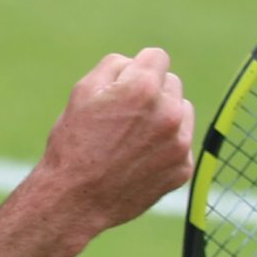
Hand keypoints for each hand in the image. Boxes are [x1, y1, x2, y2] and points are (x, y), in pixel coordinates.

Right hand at [34, 49, 194, 233]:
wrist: (75, 200)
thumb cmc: (74, 144)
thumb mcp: (82, 92)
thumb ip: (114, 65)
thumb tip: (136, 63)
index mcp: (143, 88)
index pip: (157, 57)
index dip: (137, 67)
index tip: (125, 84)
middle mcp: (169, 113)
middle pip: (171, 83)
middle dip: (151, 92)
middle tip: (123, 116)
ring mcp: (179, 144)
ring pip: (182, 112)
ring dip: (164, 116)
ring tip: (132, 137)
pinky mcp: (183, 169)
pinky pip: (181, 143)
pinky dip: (165, 147)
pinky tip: (139, 159)